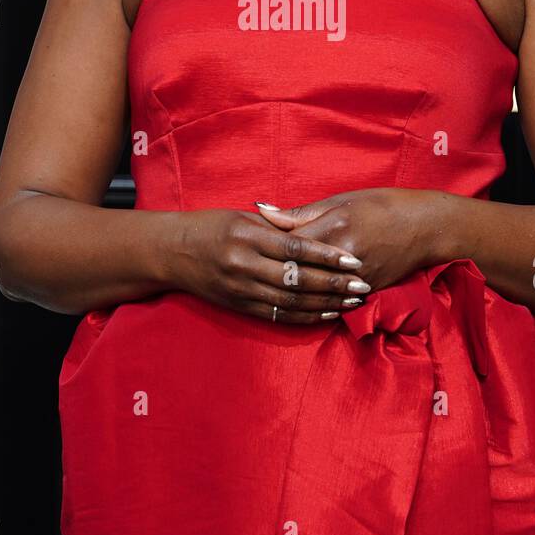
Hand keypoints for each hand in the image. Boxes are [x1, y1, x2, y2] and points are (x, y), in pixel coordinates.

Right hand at [165, 207, 373, 324]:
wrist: (171, 252)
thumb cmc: (210, 227)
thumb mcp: (241, 218)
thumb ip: (276, 225)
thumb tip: (313, 226)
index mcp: (248, 237)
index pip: (296, 249)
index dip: (327, 256)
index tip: (354, 261)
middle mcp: (244, 265)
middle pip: (298, 278)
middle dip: (333, 284)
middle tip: (362, 285)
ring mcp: (241, 289)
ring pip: (291, 300)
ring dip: (325, 303)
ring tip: (352, 301)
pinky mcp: (239, 306)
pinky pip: (277, 315)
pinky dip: (304, 316)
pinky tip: (326, 314)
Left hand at [253, 188, 438, 292]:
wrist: (425, 226)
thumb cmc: (382, 205)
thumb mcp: (340, 200)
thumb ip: (300, 213)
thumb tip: (262, 210)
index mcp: (333, 228)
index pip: (287, 244)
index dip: (263, 247)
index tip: (244, 249)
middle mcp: (342, 256)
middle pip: (296, 272)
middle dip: (270, 274)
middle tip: (245, 276)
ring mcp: (355, 277)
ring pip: (313, 293)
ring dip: (288, 294)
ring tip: (263, 294)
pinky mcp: (367, 291)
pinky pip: (333, 302)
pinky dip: (314, 304)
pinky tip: (295, 306)